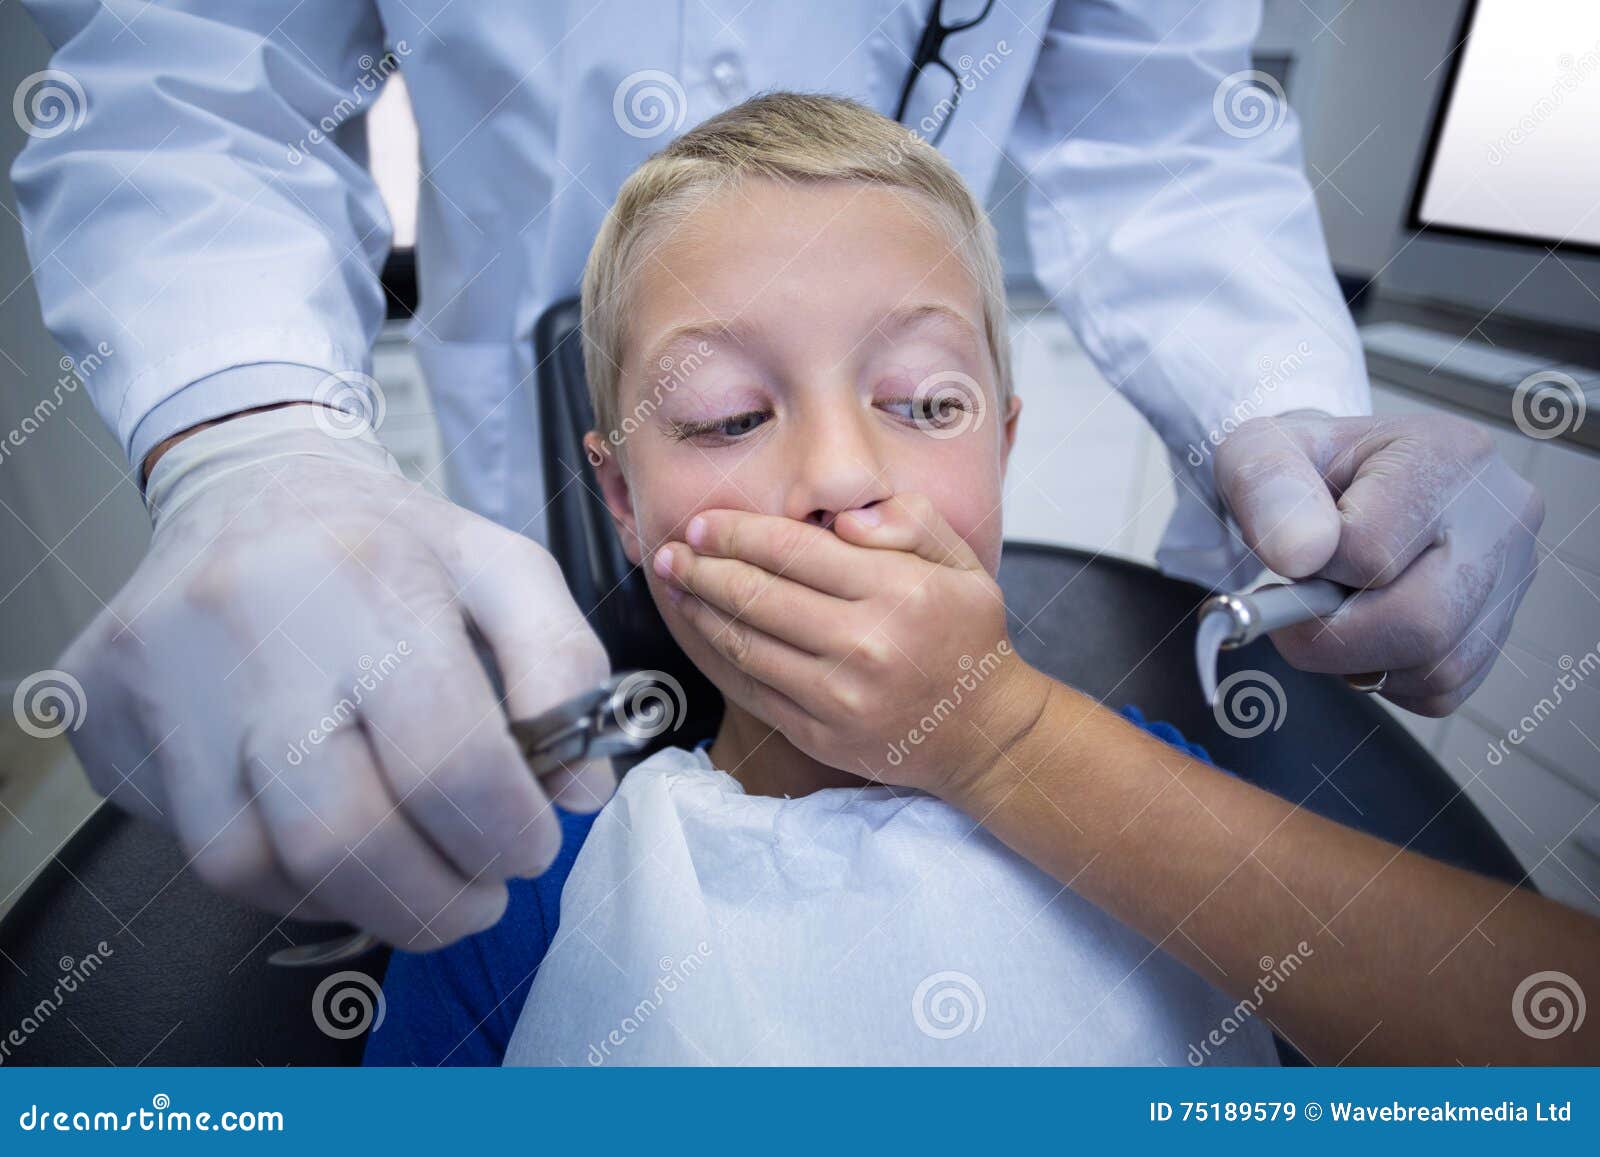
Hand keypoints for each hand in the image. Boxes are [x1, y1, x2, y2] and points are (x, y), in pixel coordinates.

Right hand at [60, 406, 611, 949]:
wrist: (246, 477)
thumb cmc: (389, 541)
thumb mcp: (505, 569)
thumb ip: (565, 668)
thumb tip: (579, 793)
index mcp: (370, 582)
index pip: (448, 760)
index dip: (506, 835)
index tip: (531, 848)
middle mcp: (248, 628)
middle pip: (341, 838)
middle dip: (433, 904)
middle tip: (478, 901)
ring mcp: (158, 674)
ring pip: (254, 866)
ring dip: (355, 902)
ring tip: (409, 876)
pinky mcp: (100, 711)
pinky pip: (194, 849)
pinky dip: (280, 876)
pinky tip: (326, 840)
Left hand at [651, 493, 1044, 796]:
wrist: (981, 732)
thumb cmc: (967, 637)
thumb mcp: (962, 563)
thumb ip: (910, 521)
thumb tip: (842, 519)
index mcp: (899, 591)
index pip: (794, 550)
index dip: (737, 533)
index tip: (703, 522)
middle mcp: (865, 644)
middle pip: (757, 594)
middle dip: (702, 567)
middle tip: (672, 550)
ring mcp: (838, 695)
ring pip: (744, 642)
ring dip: (699, 608)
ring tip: (676, 582)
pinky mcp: (819, 732)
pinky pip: (750, 687)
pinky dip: (716, 655)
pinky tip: (700, 628)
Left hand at [1215, 411, 1542, 714]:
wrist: (1336, 485)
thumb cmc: (1301, 472)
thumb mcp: (1262, 450)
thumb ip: (1268, 487)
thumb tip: (1300, 555)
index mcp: (1447, 455)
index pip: (1372, 548)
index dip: (1310, 570)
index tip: (1287, 561)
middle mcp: (1500, 518)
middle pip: (1421, 621)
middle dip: (1331, 635)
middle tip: (1290, 611)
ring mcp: (1510, 581)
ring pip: (1434, 668)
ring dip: (1356, 658)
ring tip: (1332, 606)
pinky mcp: (1497, 635)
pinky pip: (1438, 692)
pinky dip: (1384, 674)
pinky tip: (1363, 627)